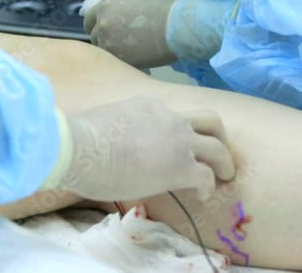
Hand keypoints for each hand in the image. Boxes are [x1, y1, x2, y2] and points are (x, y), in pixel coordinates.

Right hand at [56, 96, 235, 201]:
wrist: (77, 147)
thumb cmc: (78, 139)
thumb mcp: (104, 124)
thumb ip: (116, 131)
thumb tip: (107, 146)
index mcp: (148, 105)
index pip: (174, 115)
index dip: (178, 131)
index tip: (173, 145)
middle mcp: (169, 117)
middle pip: (209, 120)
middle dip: (217, 137)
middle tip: (215, 153)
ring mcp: (178, 141)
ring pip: (217, 147)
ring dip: (224, 161)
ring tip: (224, 175)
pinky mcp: (181, 166)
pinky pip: (206, 177)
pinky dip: (208, 187)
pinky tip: (202, 196)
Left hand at [84, 0, 179, 67]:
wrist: (180, 25)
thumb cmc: (165, 6)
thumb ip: (117, 4)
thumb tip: (105, 13)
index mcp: (106, 6)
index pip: (89, 18)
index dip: (98, 23)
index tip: (107, 28)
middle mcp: (103, 24)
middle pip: (94, 36)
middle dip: (105, 38)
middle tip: (120, 41)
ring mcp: (110, 44)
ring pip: (104, 51)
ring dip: (115, 50)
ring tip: (133, 51)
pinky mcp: (122, 60)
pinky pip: (117, 63)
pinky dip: (125, 62)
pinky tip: (141, 60)